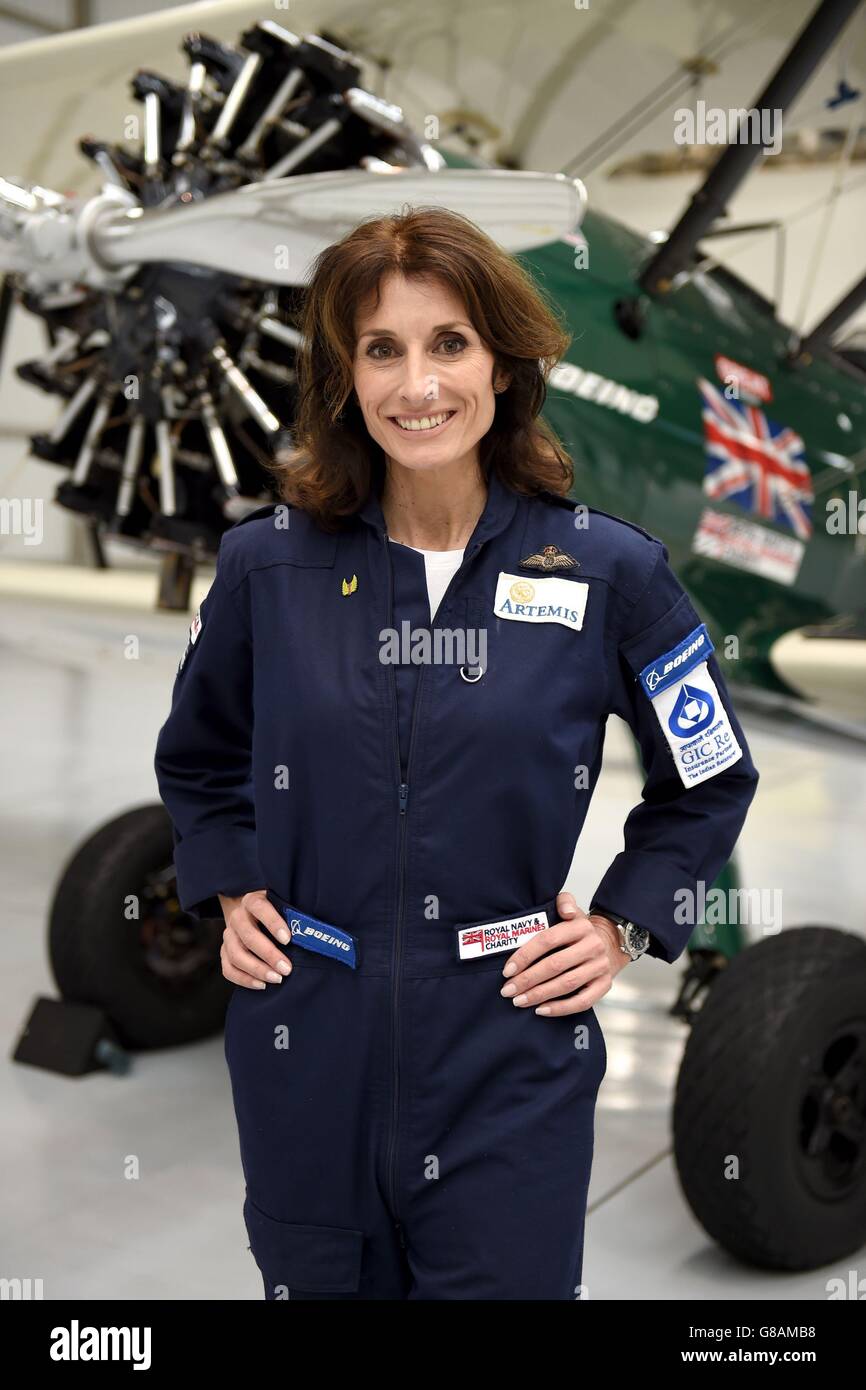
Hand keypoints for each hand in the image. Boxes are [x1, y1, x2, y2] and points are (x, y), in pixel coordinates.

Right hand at [218, 888, 292, 988]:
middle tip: (287, 968)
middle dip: (269, 954)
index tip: (288, 939)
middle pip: (248, 936)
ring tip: (277, 978)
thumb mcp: (283, 908)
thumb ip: (294, 917)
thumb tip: (316, 935)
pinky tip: (261, 984)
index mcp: (252, 901)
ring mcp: (228, 935)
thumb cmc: (276, 914)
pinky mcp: (224, 952)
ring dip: (257, 969)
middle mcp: (237, 917)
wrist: (251, 916)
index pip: (260, 908)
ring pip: (236, 954)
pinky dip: (244, 979)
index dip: (273, 923)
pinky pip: (228, 968)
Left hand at [499, 890, 629, 1015]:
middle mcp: (592, 946)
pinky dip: (560, 1008)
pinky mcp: (604, 985)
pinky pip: (582, 1002)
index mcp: (579, 926)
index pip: (547, 940)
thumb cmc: (580, 931)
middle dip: (528, 980)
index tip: (507, 970)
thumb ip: (564, 902)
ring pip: (567, 984)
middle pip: (555, 965)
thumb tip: (564, 911)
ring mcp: (599, 967)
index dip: (525, 956)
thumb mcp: (572, 910)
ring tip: (519, 1001)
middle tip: (508, 990)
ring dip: (540, 995)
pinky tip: (541, 1009)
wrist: (611, 942)